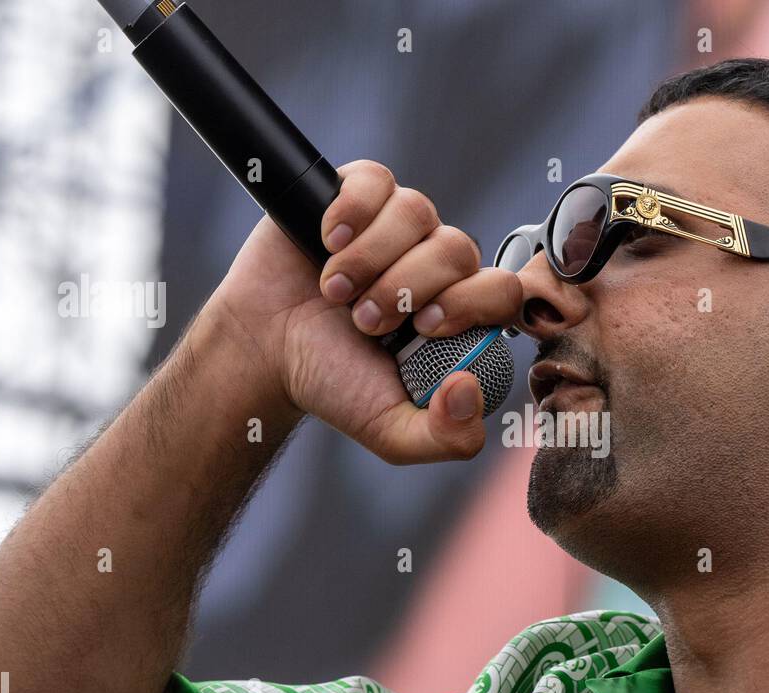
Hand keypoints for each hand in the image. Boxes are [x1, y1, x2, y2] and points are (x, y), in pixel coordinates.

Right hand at [205, 160, 522, 463]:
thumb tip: (470, 390)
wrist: (266, 353)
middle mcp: (437, 263)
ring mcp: (399, 226)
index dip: (470, 302)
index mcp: (460, 312)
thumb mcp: (392, 432)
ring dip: (372, 258)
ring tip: (335, 292)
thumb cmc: (334, 385)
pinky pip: (376, 181)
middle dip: (408, 286)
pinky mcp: (357, 195)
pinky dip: (352, 211)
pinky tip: (327, 241)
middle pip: (457, 248)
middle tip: (366, 321)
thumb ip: (446, 436)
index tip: (424, 327)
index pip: (502, 290)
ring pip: (416, 212)